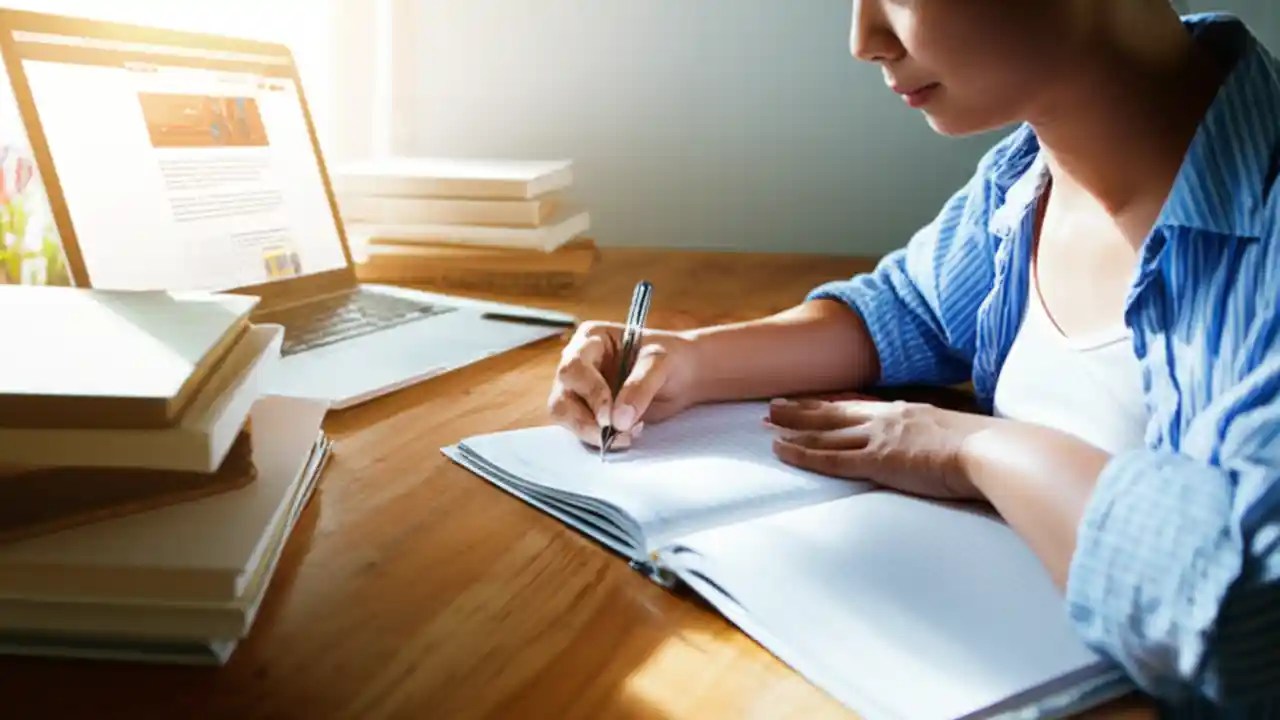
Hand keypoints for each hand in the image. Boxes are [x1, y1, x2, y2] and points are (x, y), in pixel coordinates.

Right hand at [547, 321, 700, 448]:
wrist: (684, 375)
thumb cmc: (671, 357)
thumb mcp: (660, 362)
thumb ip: (640, 386)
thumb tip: (618, 421)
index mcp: (590, 340)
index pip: (573, 367)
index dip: (589, 393)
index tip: (609, 416)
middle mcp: (578, 365)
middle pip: (561, 398)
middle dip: (585, 421)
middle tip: (614, 434)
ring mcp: (580, 391)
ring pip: (566, 418)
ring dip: (591, 433)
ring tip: (626, 436)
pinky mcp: (588, 412)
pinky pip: (581, 430)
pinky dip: (600, 438)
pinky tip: (627, 435)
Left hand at [766, 397, 993, 500]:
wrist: (992, 452)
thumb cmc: (987, 450)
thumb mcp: (960, 436)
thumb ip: (943, 441)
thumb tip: (946, 451)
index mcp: (909, 411)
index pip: (860, 406)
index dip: (832, 404)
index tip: (812, 400)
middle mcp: (888, 419)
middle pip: (834, 413)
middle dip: (802, 410)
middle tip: (773, 407)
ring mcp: (880, 438)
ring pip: (824, 433)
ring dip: (793, 429)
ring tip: (766, 425)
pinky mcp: (877, 461)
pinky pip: (829, 458)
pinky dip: (802, 454)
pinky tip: (782, 451)